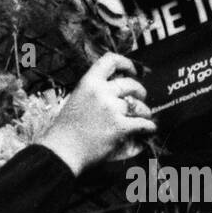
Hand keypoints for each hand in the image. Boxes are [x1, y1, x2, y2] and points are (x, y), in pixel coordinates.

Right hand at [38, 53, 155, 175]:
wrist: (63, 151)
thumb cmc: (66, 129)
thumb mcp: (76, 99)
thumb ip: (95, 91)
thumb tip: (117, 89)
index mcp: (89, 82)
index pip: (111, 61)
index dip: (126, 63)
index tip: (132, 70)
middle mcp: (101, 92)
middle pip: (131, 84)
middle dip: (140, 92)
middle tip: (141, 98)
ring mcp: (112, 109)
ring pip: (139, 106)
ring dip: (144, 112)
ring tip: (142, 117)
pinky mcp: (120, 126)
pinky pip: (143, 123)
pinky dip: (148, 127)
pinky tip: (148, 129)